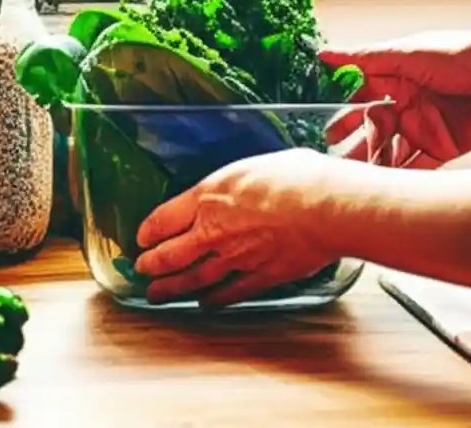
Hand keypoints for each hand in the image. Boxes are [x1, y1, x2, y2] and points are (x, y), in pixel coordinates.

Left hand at [133, 148, 341, 308]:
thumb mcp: (252, 166)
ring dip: (172, 289)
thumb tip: (237, 182)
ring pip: (193, 280)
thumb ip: (234, 182)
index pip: (161, 220)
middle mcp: (213, 232)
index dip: (147, 232)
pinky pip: (230, 293)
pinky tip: (206, 304)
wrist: (329, 208)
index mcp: (207, 198)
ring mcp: (235, 258)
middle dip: (151, 266)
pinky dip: (215, 301)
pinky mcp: (260, 277)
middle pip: (169, 256)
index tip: (141, 239)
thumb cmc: (298, 178)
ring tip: (158, 295)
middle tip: (141, 271)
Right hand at [321, 30, 470, 168]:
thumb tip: (324, 54)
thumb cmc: (464, 55)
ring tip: (356, 183)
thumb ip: (363, 59)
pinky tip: (384, 189)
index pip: (360, 101)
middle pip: (373, 131)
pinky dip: (401, 178)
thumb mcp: (406, 53)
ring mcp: (424, 127)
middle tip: (336, 167)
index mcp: (396, 79)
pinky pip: (417, 167)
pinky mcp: (444, 146)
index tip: (326, 135)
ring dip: (375, 166)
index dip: (342, 118)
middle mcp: (407, 104)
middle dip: (355, 148)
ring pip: (391, 152)